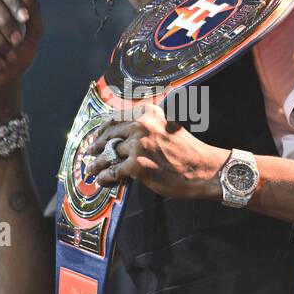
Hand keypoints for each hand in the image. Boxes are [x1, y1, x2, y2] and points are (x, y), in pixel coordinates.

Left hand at [83, 102, 229, 199]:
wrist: (203, 170)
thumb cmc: (188, 152)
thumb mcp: (168, 127)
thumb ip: (149, 126)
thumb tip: (126, 133)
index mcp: (149, 114)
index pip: (117, 118)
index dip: (104, 128)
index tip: (98, 134)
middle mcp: (142, 126)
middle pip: (110, 135)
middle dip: (97, 145)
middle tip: (90, 152)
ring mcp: (139, 146)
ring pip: (109, 154)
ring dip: (98, 163)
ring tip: (91, 169)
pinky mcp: (137, 166)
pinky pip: (114, 171)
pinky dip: (105, 177)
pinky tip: (102, 180)